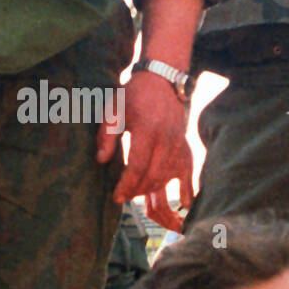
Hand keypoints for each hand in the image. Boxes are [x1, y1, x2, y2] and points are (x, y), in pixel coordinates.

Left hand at [97, 70, 192, 231]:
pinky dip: (185, 191)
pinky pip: (187, 173)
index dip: (127, 185)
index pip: (138, 166)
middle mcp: (167, 140)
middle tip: (124, 196)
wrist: (163, 81)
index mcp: (148, 131)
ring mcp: (179, 145)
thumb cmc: (134, 96)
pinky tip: (183, 206)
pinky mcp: (185, 147)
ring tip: (137, 193)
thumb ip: (106, 136)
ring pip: (167, 178)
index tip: (117, 196)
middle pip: (153, 177)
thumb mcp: (113, 110)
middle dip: (137, 191)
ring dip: (152, 190)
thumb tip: (101, 160)